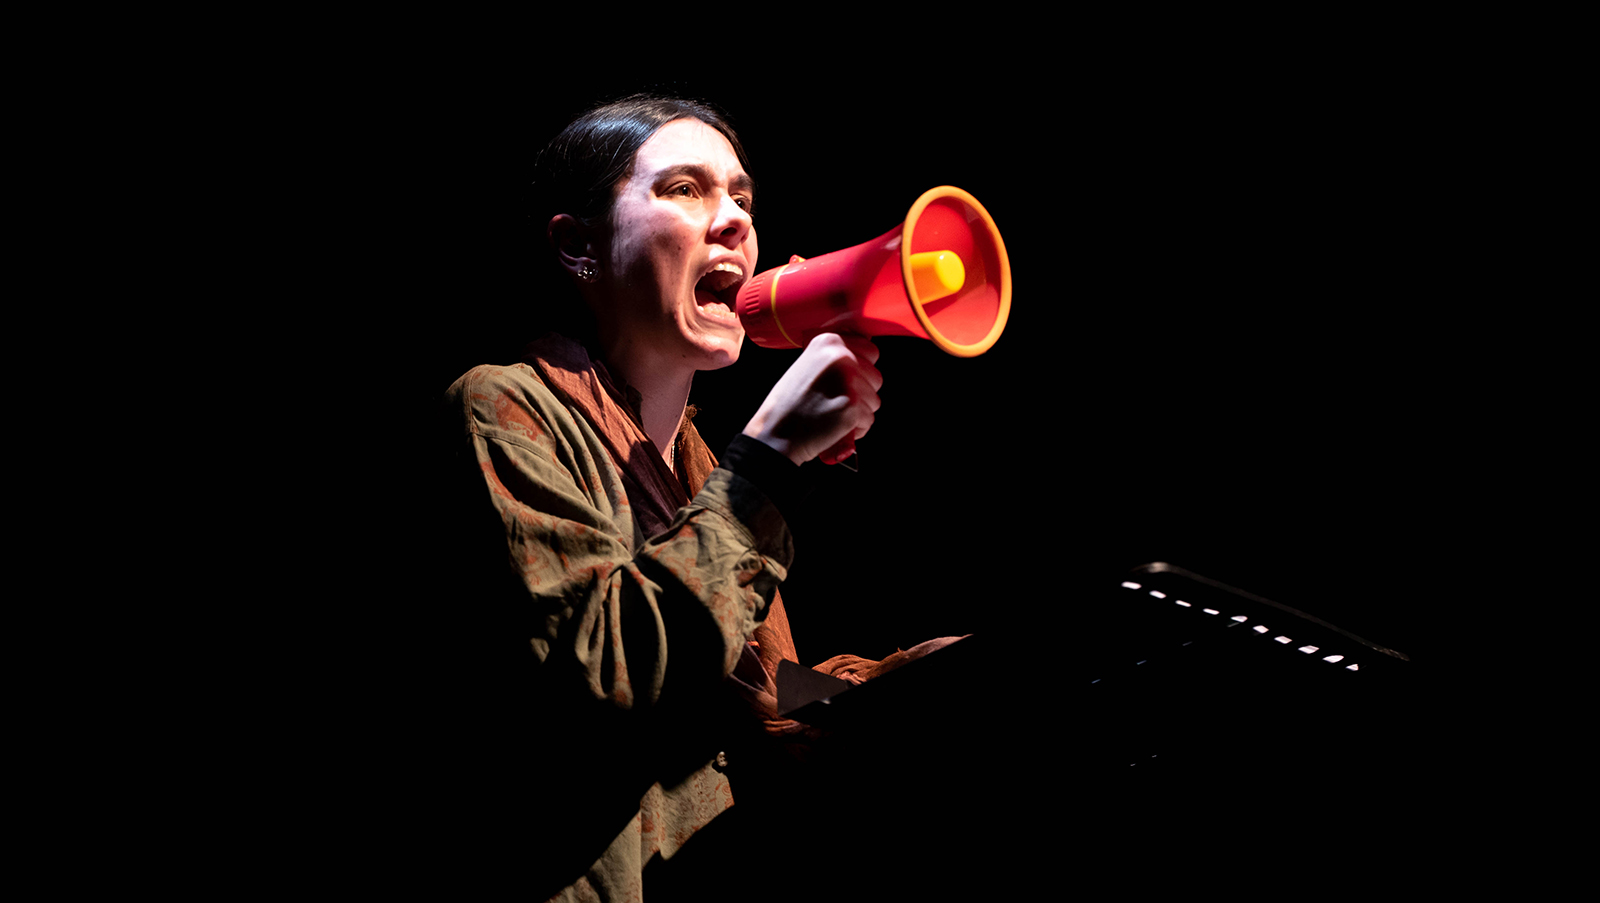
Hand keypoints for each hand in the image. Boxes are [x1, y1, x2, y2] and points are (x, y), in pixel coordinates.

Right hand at [742, 334, 881, 465]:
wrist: (775, 432)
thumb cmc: (788, 405)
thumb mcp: (807, 366)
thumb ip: (833, 360)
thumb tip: (861, 361)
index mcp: (829, 342)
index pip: (870, 351)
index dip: (861, 370)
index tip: (845, 382)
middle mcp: (841, 356)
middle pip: (876, 376)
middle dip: (862, 393)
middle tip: (836, 401)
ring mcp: (848, 381)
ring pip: (874, 400)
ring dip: (859, 412)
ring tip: (833, 414)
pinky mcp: (852, 406)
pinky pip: (869, 420)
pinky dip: (856, 429)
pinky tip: (835, 426)